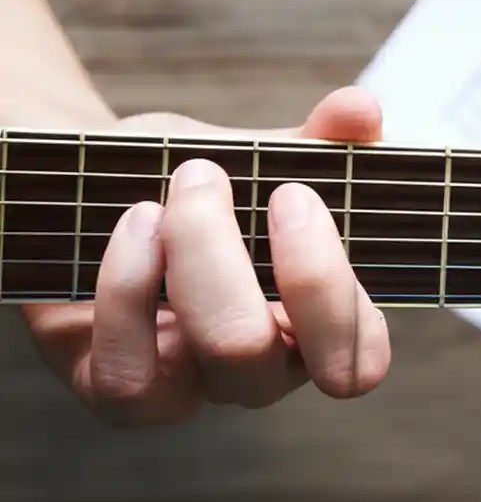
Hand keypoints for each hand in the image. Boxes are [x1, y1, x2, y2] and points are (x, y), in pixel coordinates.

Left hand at [22, 87, 392, 425]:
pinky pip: (130, 372)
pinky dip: (131, 287)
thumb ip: (320, 144)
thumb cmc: (195, 182)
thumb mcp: (261, 156)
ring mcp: (192, 388)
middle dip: (246, 258)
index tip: (296, 196)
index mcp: (314, 330)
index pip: (355, 365)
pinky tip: (136, 222)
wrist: (96, 188)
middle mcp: (261, 373)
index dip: (330, 291)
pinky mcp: (120, 391)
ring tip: (184, 187)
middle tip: (231, 180)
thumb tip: (363, 110)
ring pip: (220, 356)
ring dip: (201, 256)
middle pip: (274, 356)